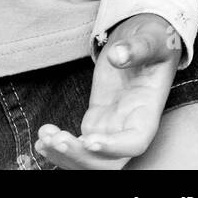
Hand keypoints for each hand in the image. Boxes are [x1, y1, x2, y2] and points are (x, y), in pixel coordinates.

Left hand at [34, 13, 182, 169]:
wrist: (143, 36)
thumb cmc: (155, 38)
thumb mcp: (152, 38)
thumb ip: (136, 48)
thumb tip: (117, 55)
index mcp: (147, 111)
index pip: (135, 142)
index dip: (113, 147)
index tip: (88, 140)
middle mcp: (129, 126)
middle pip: (109, 161)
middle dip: (82, 158)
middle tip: (56, 139)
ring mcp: (111, 126)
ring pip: (91, 158)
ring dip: (67, 156)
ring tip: (44, 139)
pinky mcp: (96, 119)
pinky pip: (79, 143)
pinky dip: (60, 147)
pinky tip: (42, 139)